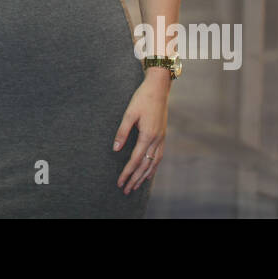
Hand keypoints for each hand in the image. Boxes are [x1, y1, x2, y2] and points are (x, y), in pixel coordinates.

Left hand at [113, 71, 170, 193]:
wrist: (159, 88)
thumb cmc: (142, 98)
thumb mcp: (129, 113)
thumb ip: (122, 132)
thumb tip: (115, 149)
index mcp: (148, 135)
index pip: (135, 160)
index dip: (127, 172)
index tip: (120, 182)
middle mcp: (157, 140)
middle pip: (145, 165)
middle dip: (135, 179)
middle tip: (126, 190)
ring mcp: (162, 138)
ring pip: (154, 163)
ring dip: (145, 176)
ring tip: (136, 185)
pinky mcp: (163, 135)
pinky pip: (159, 156)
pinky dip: (153, 167)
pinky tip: (149, 171)